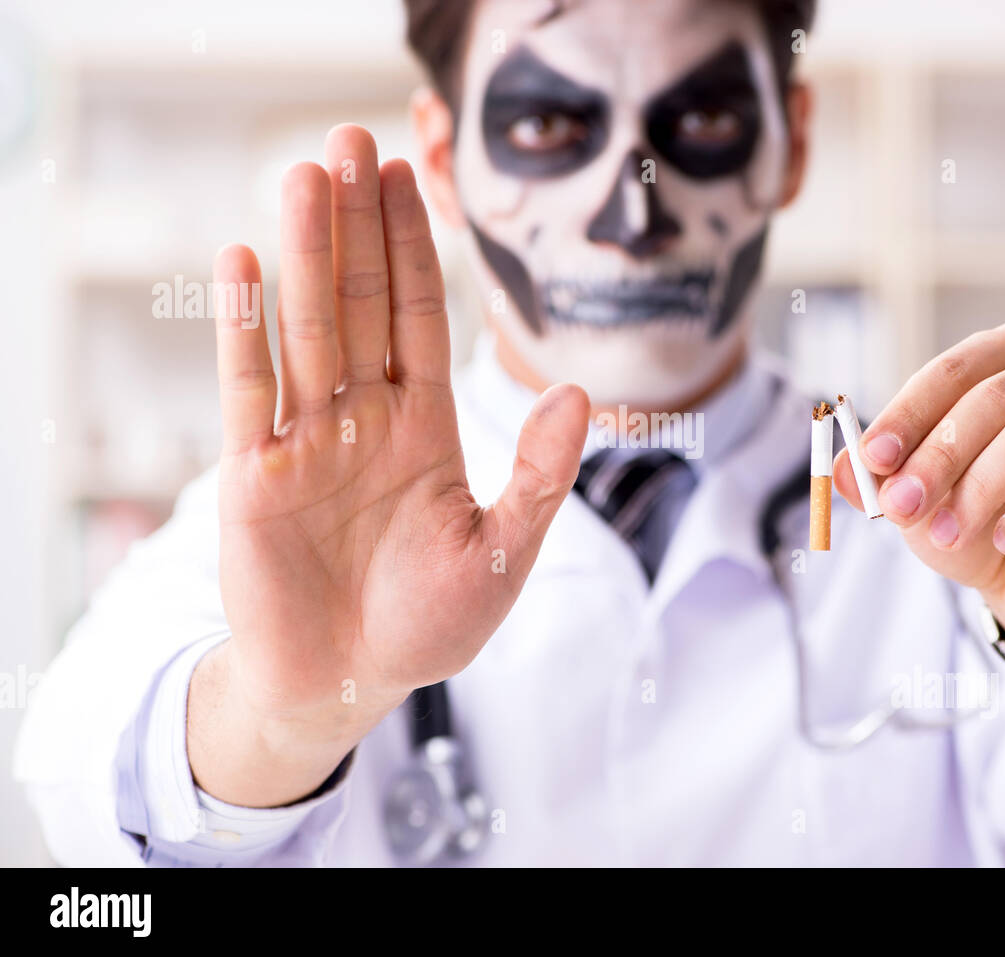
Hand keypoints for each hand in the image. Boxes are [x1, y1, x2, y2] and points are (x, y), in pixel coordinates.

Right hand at [194, 125, 588, 805]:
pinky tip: (239, 264)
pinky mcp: (255, 476)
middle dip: (359, 225)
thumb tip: (582, 391)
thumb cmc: (428, 624)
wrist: (348, 685)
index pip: (421, 318)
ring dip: (305, 254)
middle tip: (353, 141)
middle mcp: (364, 418)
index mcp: (423, 426)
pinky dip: (243, 330)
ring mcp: (307, 441)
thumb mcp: (502, 553)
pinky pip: (248, 390)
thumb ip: (539, 474)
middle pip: (363, 303)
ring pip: (308, 330)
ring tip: (304, 175)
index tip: (413, 175)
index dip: (418, 248)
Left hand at [833, 322, 1004, 660]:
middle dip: (939, 455)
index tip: (873, 458)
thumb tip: (842, 470)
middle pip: (997, 396)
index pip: (953, 370)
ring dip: (982, 484)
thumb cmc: (971, 516)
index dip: (909, 413)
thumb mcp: (913, 499)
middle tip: (900, 507)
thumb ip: (877, 480)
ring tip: (944, 532)